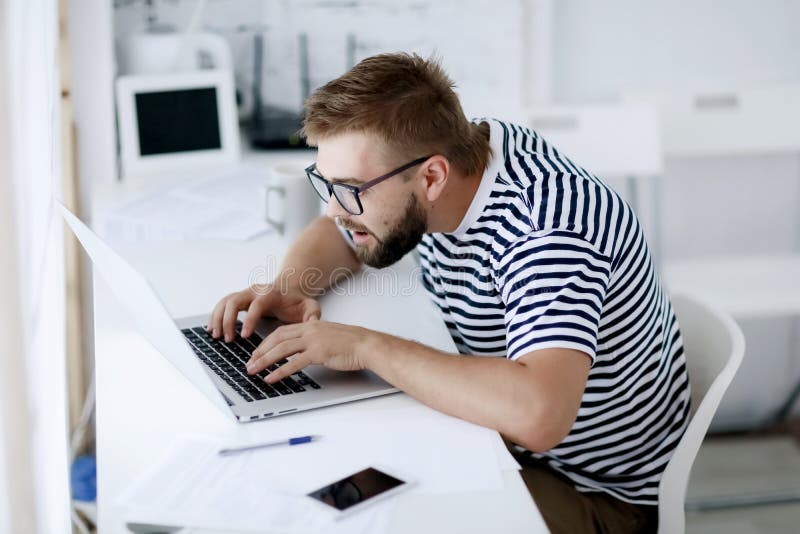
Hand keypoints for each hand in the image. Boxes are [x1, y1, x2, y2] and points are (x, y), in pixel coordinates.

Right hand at [207, 284, 320, 341]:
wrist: (290, 289)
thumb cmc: (298, 301)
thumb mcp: (310, 306)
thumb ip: (313, 314)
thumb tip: (313, 323)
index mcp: (270, 293)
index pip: (256, 304)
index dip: (249, 319)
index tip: (245, 336)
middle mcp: (254, 291)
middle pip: (234, 300)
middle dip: (229, 320)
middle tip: (228, 339)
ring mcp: (245, 293)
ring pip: (225, 301)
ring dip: (218, 318)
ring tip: (216, 336)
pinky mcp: (239, 299)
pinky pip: (223, 305)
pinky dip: (215, 316)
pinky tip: (213, 329)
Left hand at [245, 321, 379, 382]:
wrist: (366, 344)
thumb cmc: (351, 343)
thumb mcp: (328, 336)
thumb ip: (314, 340)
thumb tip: (302, 351)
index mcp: (311, 325)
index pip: (282, 332)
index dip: (266, 342)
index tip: (257, 352)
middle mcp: (309, 330)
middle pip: (277, 339)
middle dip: (260, 352)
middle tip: (249, 363)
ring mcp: (313, 341)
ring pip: (281, 350)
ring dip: (264, 361)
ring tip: (253, 371)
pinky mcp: (318, 353)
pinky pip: (294, 363)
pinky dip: (280, 371)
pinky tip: (271, 378)